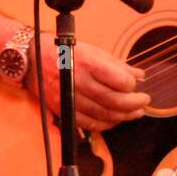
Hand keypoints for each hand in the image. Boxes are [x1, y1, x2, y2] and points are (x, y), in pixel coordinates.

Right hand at [24, 34, 150, 131]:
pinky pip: (88, 124)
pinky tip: (114, 120)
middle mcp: (77, 80)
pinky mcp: (62, 110)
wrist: (32, 60)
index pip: (117, 80)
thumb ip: (117, 64)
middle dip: (132, 104)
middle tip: (144, 102)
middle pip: (112, 100)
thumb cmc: (65, 52)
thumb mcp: (92, 50)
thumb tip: (139, 75)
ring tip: (134, 113)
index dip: (131, 85)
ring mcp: (68, 97)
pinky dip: (104, 125)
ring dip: (122, 116)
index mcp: (86, 62)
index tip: (136, 85)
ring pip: (102, 114)